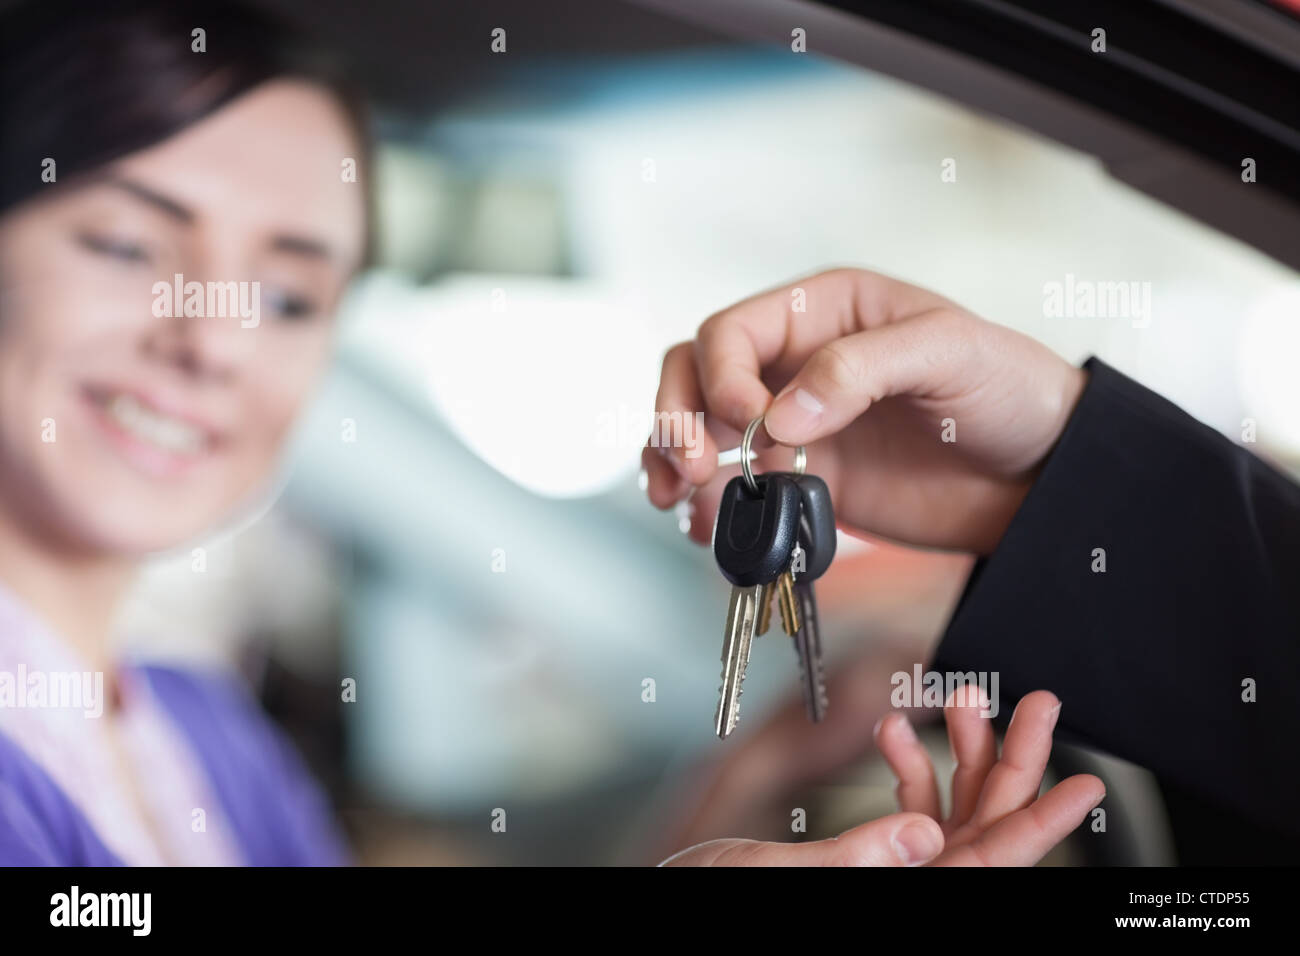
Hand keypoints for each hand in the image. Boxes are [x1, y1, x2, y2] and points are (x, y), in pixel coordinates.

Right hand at [643, 268, 1086, 553]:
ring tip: (677, 498)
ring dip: (673, 459)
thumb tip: (779, 416)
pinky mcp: (804, 480)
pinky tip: (708, 528)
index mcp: (822, 310)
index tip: (749, 424)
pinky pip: (734, 488)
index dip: (722, 376)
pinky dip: (708, 507)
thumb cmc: (1009, 389)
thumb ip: (859, 369)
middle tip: (693, 465)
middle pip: (694, 374)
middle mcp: (794, 362)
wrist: (1041, 477)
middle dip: (678, 416)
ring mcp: (793, 424)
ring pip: (700, 429)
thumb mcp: (948, 351)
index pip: (733, 332)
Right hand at [661, 689, 1103, 865]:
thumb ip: (854, 858)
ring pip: (951, 811)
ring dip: (958, 751)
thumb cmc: (707, 896)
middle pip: (983, 825)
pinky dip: (906, 765)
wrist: (679, 893)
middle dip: (1013, 759)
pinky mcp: (868, 857)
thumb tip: (923, 835)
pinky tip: (893, 731)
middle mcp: (907, 883)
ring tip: (962, 695)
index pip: (990, 859)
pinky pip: (906, 809)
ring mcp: (891, 870)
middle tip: (1040, 704)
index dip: (1042, 820)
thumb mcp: (775, 875)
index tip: (1084, 785)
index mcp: (898, 895)